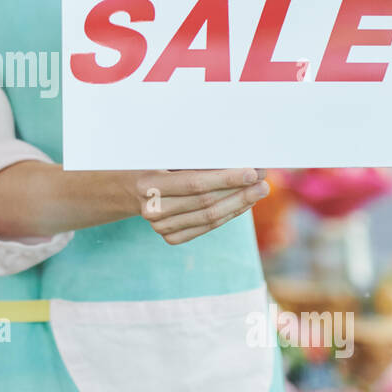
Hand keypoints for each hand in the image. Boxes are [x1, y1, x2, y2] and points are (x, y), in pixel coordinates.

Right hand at [131, 168, 269, 245]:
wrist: (128, 187)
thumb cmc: (154, 162)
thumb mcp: (167, 154)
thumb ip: (196, 158)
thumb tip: (235, 157)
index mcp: (149, 184)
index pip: (195, 183)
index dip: (226, 179)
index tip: (252, 172)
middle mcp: (152, 209)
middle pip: (206, 202)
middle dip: (239, 191)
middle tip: (263, 180)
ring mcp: (160, 227)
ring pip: (210, 218)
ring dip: (238, 204)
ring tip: (258, 191)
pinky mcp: (170, 237)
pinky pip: (206, 227)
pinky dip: (227, 215)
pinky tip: (242, 204)